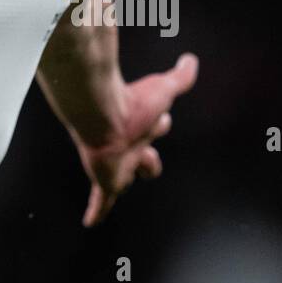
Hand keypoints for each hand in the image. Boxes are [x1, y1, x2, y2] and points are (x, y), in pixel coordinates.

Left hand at [73, 52, 198, 226]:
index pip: (157, 125)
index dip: (161, 122)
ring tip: (120, 186)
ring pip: (125, 177)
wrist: (102, 116)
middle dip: (148, 159)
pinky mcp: (106, 180)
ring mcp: (117, 164)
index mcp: (144, 125)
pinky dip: (97, 211)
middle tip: (147, 158)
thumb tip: (191, 60)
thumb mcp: (164, 89)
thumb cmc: (133, 103)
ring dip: (126, 179)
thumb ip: (180, 77)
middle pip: (143, 156)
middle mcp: (130, 144)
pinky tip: (90, 222)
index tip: (162, 118)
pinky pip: (102, 201)